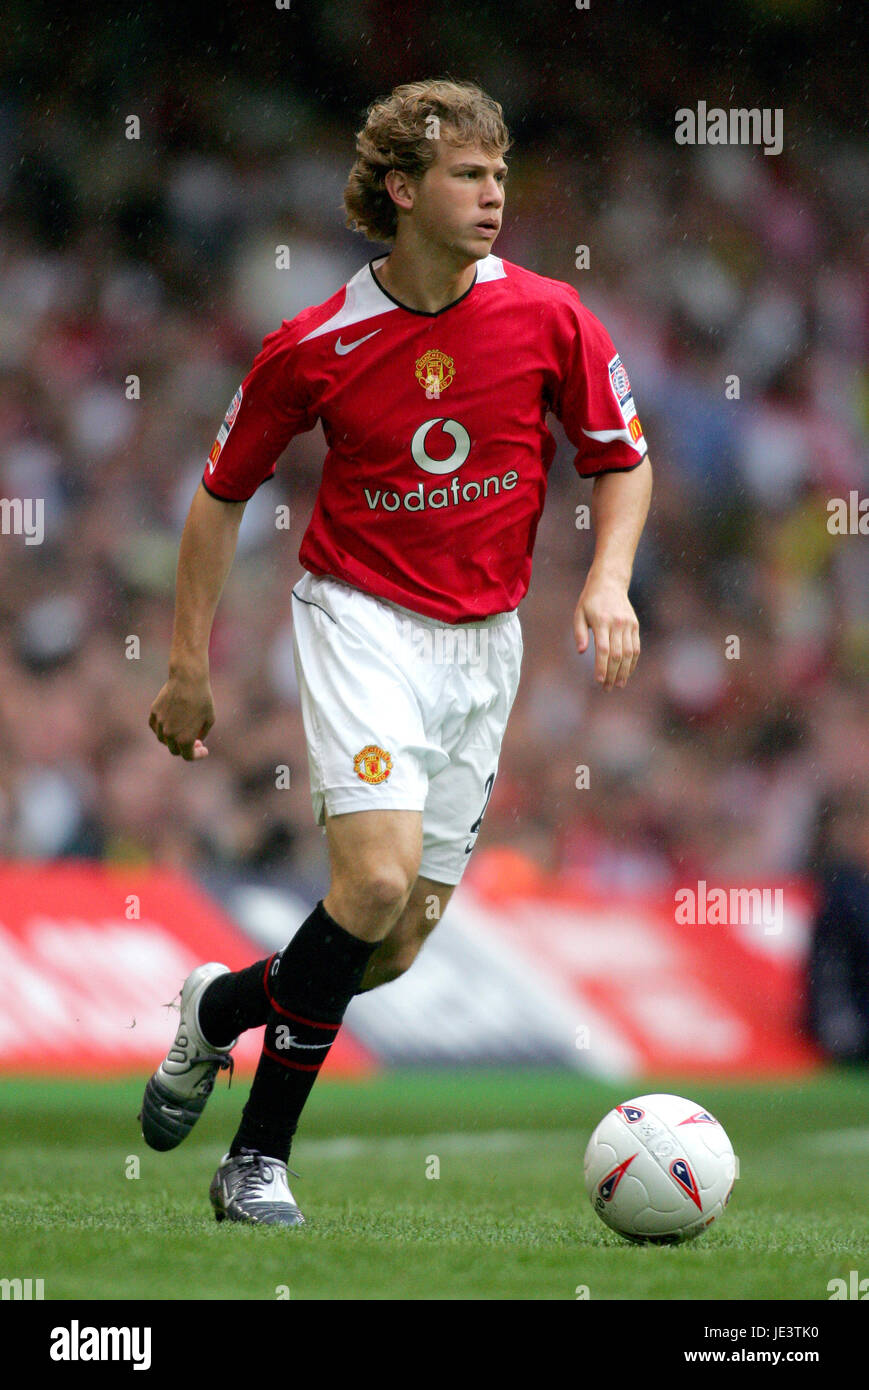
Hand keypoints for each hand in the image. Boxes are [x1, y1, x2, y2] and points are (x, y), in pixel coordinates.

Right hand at [149, 663, 214, 759]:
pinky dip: (162, 729)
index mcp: (185, 739)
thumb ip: (201, 734)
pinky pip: (156, 727)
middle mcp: (170, 734)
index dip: (197, 755)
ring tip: (183, 730)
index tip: (203, 749)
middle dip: (185, 748)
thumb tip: (194, 741)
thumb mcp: (209, 720)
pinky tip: (171, 723)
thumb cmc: (202, 699)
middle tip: (196, 740)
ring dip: (173, 739)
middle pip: (175, 750)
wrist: (188, 679)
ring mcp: (160, 724)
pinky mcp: (154, 713)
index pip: (188, 756)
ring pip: (163, 740)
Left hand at [574, 572, 639, 690]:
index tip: (599, 681)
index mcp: (602, 621)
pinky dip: (632, 662)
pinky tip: (627, 672)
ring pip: (629, 653)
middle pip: (617, 654)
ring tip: (618, 684)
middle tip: (607, 688)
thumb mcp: (579, 613)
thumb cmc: (590, 600)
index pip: (603, 649)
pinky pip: (636, 647)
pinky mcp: (635, 625)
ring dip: (624, 671)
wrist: (610, 582)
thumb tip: (582, 652)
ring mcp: (628, 624)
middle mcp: (617, 623)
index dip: (602, 667)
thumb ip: (579, 633)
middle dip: (613, 674)